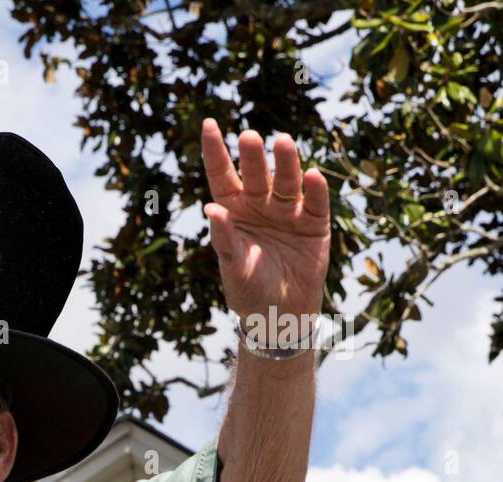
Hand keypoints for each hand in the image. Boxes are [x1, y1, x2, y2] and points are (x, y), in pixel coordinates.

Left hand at [200, 119, 330, 325]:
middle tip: (249, 137)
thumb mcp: (233, 266)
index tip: (208, 123)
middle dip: (253, 155)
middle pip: (256, 173)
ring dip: (286, 162)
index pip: (222, 175)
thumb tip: (210, 208)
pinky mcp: (315, 224)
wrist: (280, 314)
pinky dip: (315, 189)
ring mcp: (289, 211)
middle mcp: (260, 204)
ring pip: (287, 181)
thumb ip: (223, 238)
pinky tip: (311, 175)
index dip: (215, 150)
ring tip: (282, 142)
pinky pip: (315, 202)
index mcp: (233, 210)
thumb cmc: (249, 290)